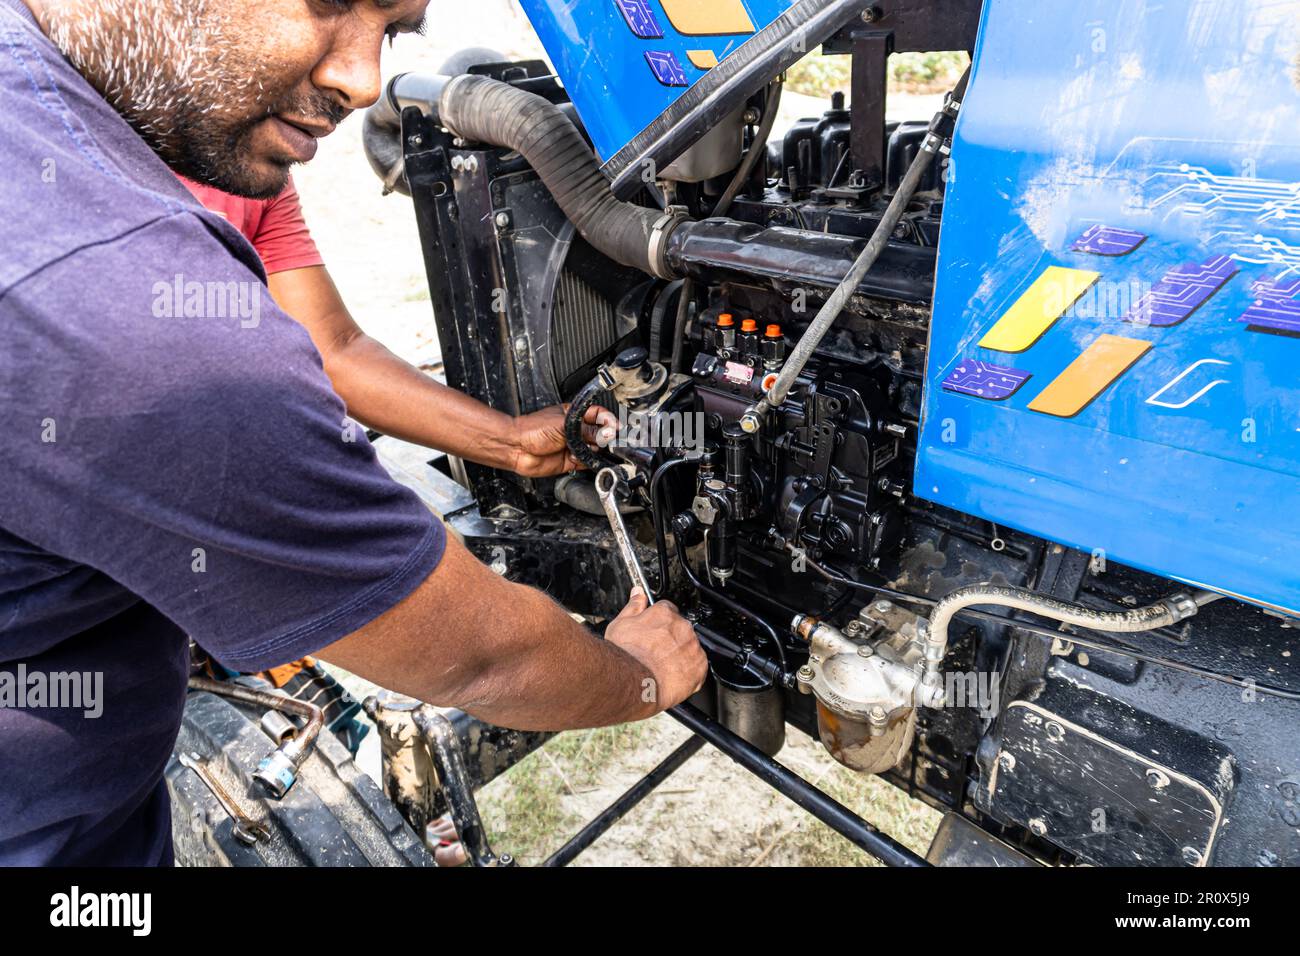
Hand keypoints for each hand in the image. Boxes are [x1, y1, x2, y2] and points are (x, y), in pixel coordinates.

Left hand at [509, 404, 617, 477]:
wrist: (517, 447)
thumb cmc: (532, 429)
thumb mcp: (564, 425)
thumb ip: (587, 430)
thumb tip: (607, 432)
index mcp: (574, 414)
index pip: (598, 415)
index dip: (608, 420)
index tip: (615, 427)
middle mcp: (575, 430)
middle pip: (599, 433)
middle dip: (604, 436)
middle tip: (606, 439)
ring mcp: (573, 445)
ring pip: (595, 449)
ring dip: (595, 450)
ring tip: (590, 448)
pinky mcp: (570, 460)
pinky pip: (587, 462)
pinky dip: (588, 462)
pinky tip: (581, 458)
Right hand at [605, 588, 707, 713]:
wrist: (633, 682)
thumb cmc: (625, 656)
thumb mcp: (620, 624)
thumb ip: (633, 606)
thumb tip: (638, 593)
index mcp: (665, 613)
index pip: (668, 610)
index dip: (660, 623)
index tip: (655, 633)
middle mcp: (682, 627)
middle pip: (680, 629)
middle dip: (671, 639)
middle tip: (656, 652)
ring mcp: (692, 647)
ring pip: (690, 647)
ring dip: (681, 654)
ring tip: (663, 667)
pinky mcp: (700, 667)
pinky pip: (698, 667)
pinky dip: (689, 672)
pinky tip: (672, 676)